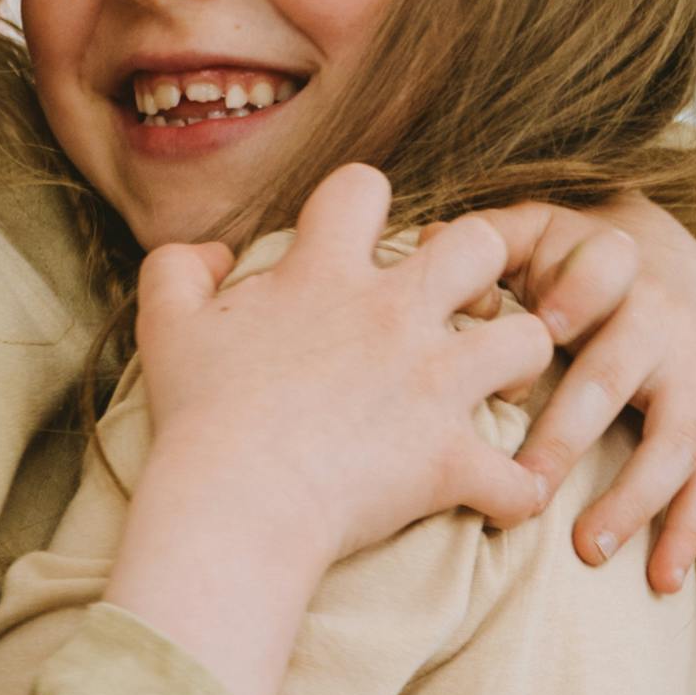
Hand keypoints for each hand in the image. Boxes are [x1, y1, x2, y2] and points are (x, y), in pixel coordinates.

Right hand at [129, 162, 550, 568]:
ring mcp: (431, 385)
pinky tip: (498, 499)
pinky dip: (513, 493)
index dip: (366, 209)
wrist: (229, 506)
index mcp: (325, 274)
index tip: (358, 250)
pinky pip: (516, 479)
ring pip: (530, 341)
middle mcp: (393, 315)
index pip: (364, 188)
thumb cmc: (196, 417)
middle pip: (481, 245)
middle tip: (455, 313)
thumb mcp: (165, 325)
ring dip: (519, 367)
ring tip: (492, 393)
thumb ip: (178, 268)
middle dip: (480, 272)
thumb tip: (214, 254)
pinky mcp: (450, 459)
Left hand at [495, 195, 695, 591]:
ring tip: (589, 549)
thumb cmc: (577, 262)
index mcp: (616, 267)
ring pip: (676, 440)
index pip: (601, 274)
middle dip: (575, 432)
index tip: (540, 324)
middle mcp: (665, 320)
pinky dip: (689, 531)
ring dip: (635, 499)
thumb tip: (423, 254)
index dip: (576, 295)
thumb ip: (488, 241)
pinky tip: (662, 580)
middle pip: (620, 376)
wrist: (672, 263)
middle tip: (528, 485)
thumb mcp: (538, 232)